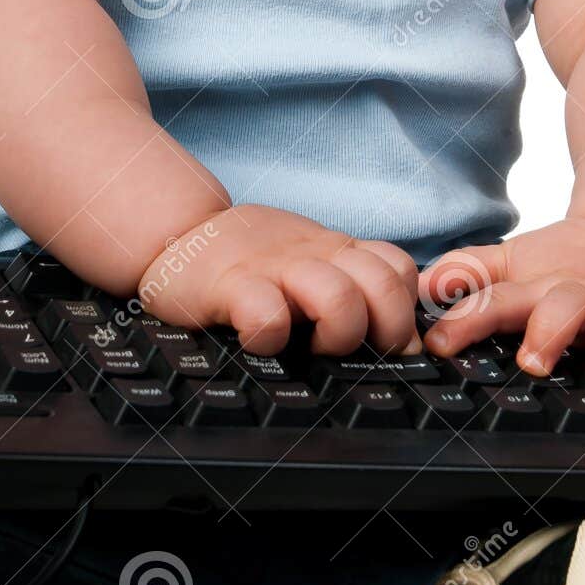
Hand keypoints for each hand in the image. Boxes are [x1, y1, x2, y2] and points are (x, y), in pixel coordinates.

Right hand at [136, 204, 423, 356]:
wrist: (179, 233)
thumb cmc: (250, 262)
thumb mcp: (307, 260)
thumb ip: (349, 284)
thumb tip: (402, 341)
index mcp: (337, 252)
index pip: (400, 269)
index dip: (404, 311)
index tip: (387, 344)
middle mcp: (316, 256)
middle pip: (385, 285)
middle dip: (385, 330)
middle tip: (354, 351)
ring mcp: (276, 268)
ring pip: (340, 297)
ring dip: (335, 333)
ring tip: (309, 348)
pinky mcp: (232, 285)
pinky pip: (267, 315)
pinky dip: (270, 338)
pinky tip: (259, 341)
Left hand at [418, 215, 584, 395]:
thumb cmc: (565, 265)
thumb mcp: (513, 266)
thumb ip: (467, 274)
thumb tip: (417, 286)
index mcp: (540, 285)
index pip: (497, 298)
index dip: (466, 319)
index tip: (439, 344)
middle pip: (565, 304)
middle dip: (549, 331)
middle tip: (535, 362)